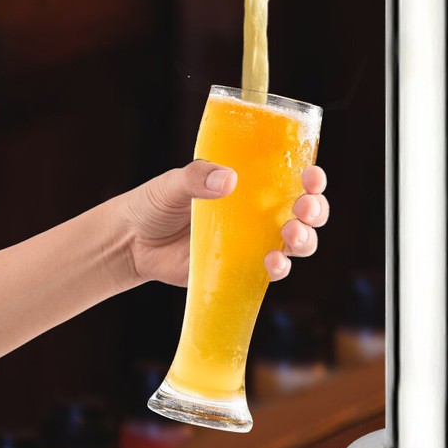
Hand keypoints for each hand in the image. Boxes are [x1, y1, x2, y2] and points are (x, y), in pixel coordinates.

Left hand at [116, 161, 329, 287]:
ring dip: (305, 239)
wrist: (131, 243)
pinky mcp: (242, 270)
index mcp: (251, 185)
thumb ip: (197, 177)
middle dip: (315, 210)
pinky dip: (281, 268)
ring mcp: (254, 243)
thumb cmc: (155, 204)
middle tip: (304, 208)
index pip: (293, 178)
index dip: (312, 179)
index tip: (311, 176)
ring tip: (291, 236)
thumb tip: (228, 181)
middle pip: (306, 212)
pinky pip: (273, 271)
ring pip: (298, 243)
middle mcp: (260, 214)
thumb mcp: (174, 182)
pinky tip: (273, 263)